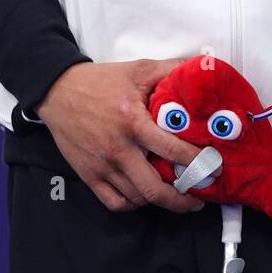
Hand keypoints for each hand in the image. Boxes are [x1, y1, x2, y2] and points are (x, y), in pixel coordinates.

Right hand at [36, 58, 205, 213]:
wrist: (58, 91)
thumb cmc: (101, 81)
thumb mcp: (138, 69)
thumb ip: (170, 69)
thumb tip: (201, 68)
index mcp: (133, 121)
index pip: (172, 150)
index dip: (197, 162)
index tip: (213, 168)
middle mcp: (118, 149)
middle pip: (154, 188)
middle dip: (182, 199)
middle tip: (199, 196)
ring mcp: (102, 166)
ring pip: (137, 197)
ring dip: (160, 200)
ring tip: (176, 194)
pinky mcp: (88, 176)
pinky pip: (115, 203)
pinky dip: (133, 204)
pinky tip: (144, 196)